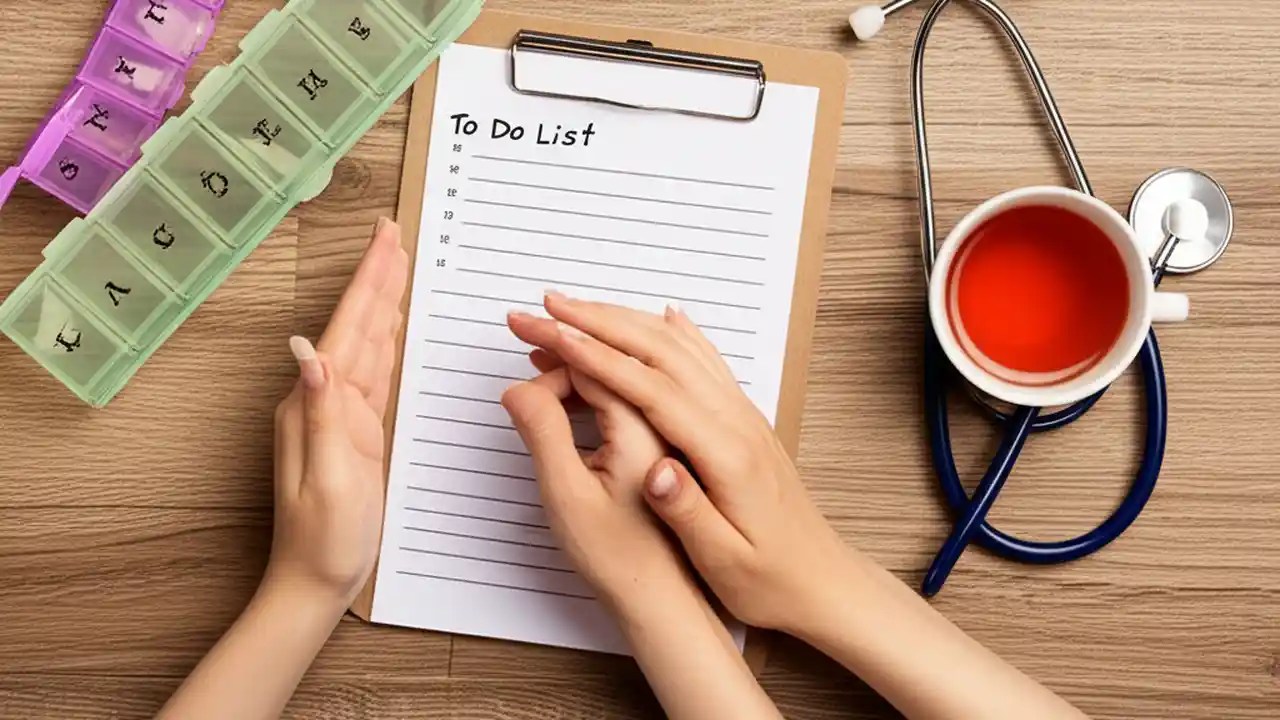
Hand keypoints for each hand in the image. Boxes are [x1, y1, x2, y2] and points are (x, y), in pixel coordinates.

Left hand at [269, 219, 407, 606]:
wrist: (315, 581)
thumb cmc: (322, 539)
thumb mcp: (326, 477)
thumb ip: (320, 411)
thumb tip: (307, 349)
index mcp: (315, 405)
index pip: (347, 329)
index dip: (370, 282)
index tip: (386, 241)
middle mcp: (324, 401)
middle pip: (358, 325)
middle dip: (377, 278)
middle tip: (393, 234)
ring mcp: (340, 415)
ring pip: (368, 343)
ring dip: (382, 301)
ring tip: (396, 264)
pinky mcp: (358, 432)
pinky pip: (376, 373)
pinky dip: (386, 341)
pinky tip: (392, 326)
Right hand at [507, 293, 853, 634]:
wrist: (820, 581)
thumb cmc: (769, 579)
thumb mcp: (724, 561)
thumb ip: (688, 512)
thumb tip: (657, 472)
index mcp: (725, 453)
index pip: (650, 388)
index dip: (596, 357)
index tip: (552, 334)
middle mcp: (736, 422)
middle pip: (660, 351)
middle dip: (597, 322)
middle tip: (544, 307)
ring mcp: (742, 416)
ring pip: (678, 347)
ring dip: (625, 321)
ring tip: (575, 309)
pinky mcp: (743, 421)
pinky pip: (704, 360)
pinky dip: (674, 333)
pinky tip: (662, 319)